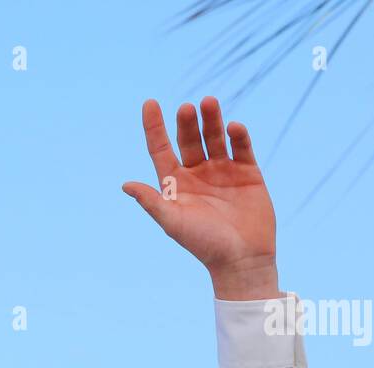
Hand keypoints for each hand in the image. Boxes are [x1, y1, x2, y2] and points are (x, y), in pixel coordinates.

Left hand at [122, 97, 278, 299]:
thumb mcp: (173, 222)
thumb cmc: (203, 244)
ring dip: (211, 120)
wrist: (242, 258)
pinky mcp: (247, 172)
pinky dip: (238, 136)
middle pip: (189, 139)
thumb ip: (152, 202)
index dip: (154, 127)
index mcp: (175, 184)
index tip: (149, 103)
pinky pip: (241, 148)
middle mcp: (197, 173)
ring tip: (209, 102)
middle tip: (187, 108)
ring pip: (215, 138)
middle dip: (187, 123)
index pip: (161, 149)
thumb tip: (125, 185)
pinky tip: (234, 127)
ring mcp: (223, 171)